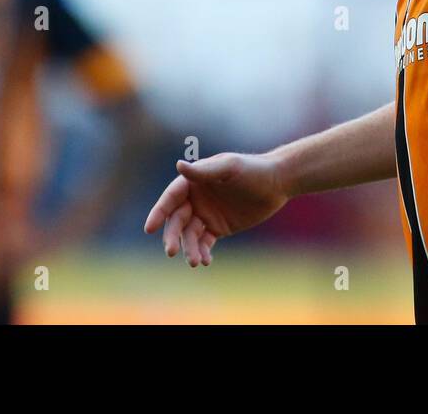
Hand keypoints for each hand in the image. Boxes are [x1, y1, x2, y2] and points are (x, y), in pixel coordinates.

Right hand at [143, 153, 289, 266]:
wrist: (278, 183)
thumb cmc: (253, 170)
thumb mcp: (230, 168)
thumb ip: (204, 171)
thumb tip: (179, 165)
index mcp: (194, 181)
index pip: (171, 198)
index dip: (159, 212)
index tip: (149, 228)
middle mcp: (196, 199)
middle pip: (177, 220)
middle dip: (172, 236)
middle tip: (171, 252)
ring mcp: (205, 214)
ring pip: (190, 235)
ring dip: (189, 249)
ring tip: (195, 262)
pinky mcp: (217, 228)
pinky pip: (204, 243)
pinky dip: (202, 252)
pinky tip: (205, 261)